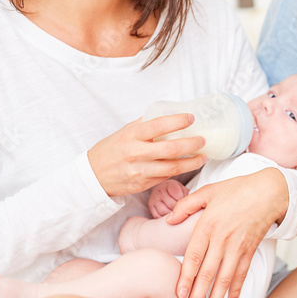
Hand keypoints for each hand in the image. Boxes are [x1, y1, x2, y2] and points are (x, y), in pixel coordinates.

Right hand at [87, 114, 206, 197]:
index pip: (159, 125)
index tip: (191, 118)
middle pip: (171, 149)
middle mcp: (136, 153)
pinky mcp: (143, 184)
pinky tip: (188, 165)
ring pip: (172, 167)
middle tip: (203, 140)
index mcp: (132, 136)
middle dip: (192, 144)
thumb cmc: (110, 150)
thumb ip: (144, 124)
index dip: (178, 121)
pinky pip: (166, 177)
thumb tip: (167, 113)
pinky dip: (179, 171)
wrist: (93, 176)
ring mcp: (140, 171)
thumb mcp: (124, 132)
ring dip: (192, 162)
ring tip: (203, 157)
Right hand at [148, 179, 188, 217]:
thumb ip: (186, 194)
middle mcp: (159, 191)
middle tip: (182, 209)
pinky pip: (158, 217)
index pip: (177, 194)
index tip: (185, 201)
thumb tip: (188, 204)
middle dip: (178, 208)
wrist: (161, 190)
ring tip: (176, 213)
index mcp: (168, 185)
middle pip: (171, 204)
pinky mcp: (151, 208)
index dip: (183, 200)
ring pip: (164, 212)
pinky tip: (170, 217)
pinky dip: (165, 219)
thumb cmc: (175, 191)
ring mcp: (154, 200)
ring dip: (172, 215)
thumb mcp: (182, 188)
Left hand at [167, 168, 287, 297]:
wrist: (268, 190)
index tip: (178, 295)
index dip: (186, 278)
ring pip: (225, 279)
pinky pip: (242, 273)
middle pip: (207, 274)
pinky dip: (237, 289)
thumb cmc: (237, 189)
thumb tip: (168, 220)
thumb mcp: (208, 191)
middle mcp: (222, 239)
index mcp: (207, 225)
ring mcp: (238, 247)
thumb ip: (185, 205)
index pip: (193, 257)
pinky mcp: (250, 249)